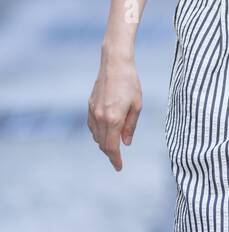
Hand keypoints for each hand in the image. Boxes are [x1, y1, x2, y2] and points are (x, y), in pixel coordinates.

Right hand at [88, 45, 141, 170]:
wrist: (115, 64)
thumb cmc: (130, 83)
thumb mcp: (136, 106)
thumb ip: (130, 126)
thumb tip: (125, 143)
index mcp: (113, 119)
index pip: (111, 147)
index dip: (115, 159)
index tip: (119, 167)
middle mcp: (100, 118)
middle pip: (102, 144)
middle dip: (110, 153)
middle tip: (118, 158)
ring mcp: (93, 112)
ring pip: (96, 136)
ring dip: (104, 143)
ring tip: (114, 145)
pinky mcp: (89, 106)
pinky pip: (92, 126)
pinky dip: (98, 133)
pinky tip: (106, 131)